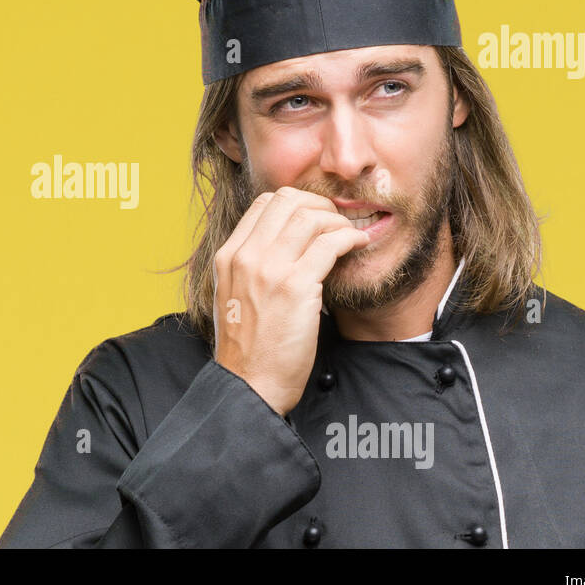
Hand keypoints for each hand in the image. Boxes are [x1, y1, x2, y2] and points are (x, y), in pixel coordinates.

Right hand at [212, 186, 370, 415]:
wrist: (249, 384)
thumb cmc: (248, 348)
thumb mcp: (234, 296)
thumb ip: (251, 267)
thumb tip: (284, 243)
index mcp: (228, 257)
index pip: (263, 204)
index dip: (295, 202)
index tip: (315, 216)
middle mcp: (245, 257)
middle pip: (287, 200)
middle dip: (319, 203)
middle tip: (336, 221)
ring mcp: (269, 270)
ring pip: (311, 217)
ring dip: (337, 220)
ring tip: (349, 235)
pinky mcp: (296, 287)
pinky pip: (330, 243)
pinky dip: (349, 238)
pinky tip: (357, 245)